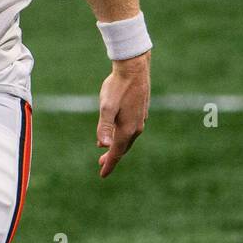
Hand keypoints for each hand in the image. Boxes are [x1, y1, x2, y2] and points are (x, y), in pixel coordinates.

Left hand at [97, 51, 149, 178]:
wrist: (134, 67)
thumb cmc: (118, 86)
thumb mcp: (106, 107)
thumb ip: (104, 127)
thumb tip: (103, 146)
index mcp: (126, 129)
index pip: (115, 153)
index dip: (108, 164)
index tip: (102, 175)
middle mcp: (136, 127)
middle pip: (122, 148)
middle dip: (112, 157)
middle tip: (102, 164)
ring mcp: (140, 119)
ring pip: (127, 138)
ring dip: (117, 145)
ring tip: (106, 148)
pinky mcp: (141, 111)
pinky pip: (131, 129)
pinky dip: (122, 134)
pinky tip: (117, 129)